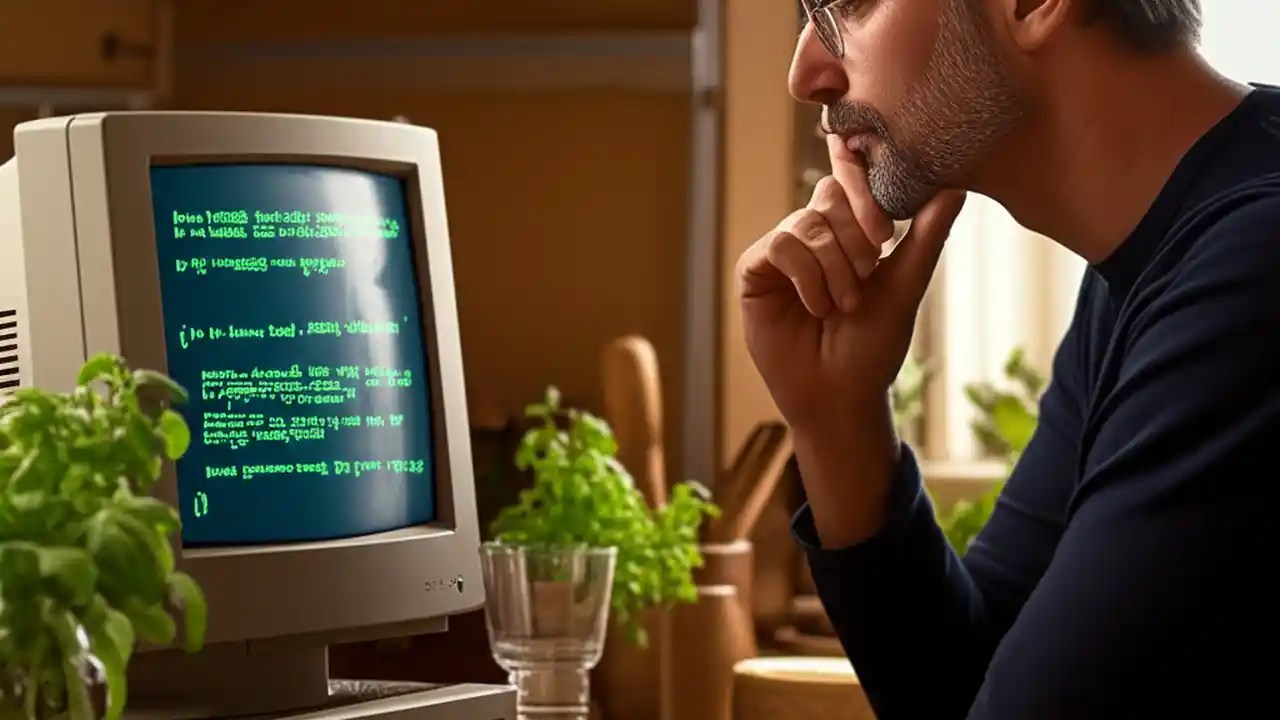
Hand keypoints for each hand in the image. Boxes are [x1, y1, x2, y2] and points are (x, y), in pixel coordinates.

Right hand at [737, 135, 965, 432]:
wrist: (839, 393)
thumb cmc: (871, 346)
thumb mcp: (904, 286)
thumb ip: (926, 236)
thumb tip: (956, 188)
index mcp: (848, 232)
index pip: (853, 182)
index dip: (866, 193)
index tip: (885, 233)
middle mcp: (812, 234)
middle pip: (830, 195)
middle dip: (855, 239)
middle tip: (867, 276)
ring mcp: (782, 250)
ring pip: (806, 223)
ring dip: (833, 267)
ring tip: (843, 304)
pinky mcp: (754, 270)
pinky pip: (780, 246)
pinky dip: (806, 276)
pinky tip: (817, 307)